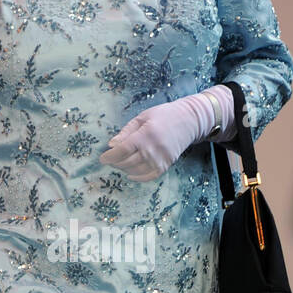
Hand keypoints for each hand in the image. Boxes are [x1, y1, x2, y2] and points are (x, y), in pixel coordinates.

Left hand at [99, 90, 222, 181]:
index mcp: (145, 134)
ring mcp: (161, 159)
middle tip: (110, 159)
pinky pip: (149, 176)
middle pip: (127, 162)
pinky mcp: (167, 165)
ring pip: (136, 171)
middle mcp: (153, 149)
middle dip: (115, 162)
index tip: (102, 158)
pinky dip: (138, 177)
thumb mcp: (142, 117)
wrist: (189, 120)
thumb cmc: (163, 115)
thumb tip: (111, 145)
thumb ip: (126, 132)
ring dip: (124, 169)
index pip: (123, 150)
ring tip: (120, 163)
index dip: (110, 156)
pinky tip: (130, 174)